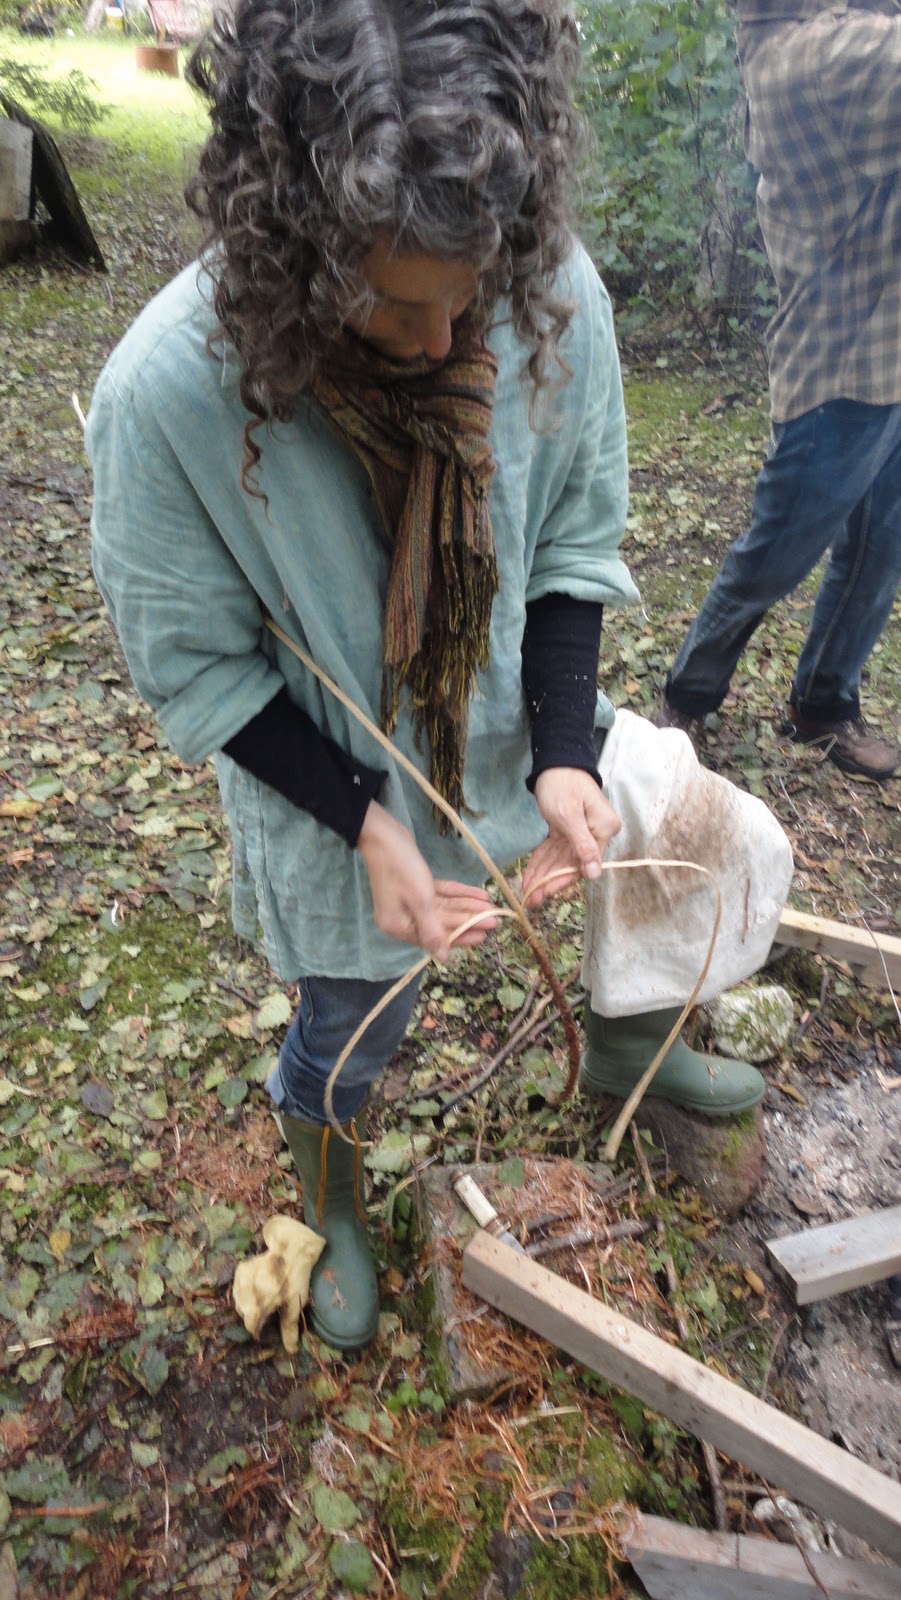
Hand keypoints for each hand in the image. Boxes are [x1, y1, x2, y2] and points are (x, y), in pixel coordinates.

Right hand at [358, 801, 497, 956]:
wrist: (382, 834)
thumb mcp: (419, 900)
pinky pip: (440, 894)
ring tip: (491, 906)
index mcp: (399, 925)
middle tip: (495, 920)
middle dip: (468, 919)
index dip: (460, 936)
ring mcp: (409, 901)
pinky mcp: (415, 886)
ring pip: (443, 907)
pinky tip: (479, 894)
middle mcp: (403, 917)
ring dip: (466, 906)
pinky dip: (458, 893)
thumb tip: (443, 959)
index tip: (483, 935)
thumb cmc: (401, 868)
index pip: (434, 937)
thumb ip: (433, 930)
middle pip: (441, 922)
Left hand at [520, 767, 621, 909]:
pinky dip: (542, 861)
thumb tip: (595, 875)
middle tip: (530, 899)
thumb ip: (583, 846)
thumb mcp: (570, 816)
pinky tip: (529, 876)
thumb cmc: (563, 784)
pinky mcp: (568, 829)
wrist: (556, 762)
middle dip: (548, 881)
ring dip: (543, 875)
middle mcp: (596, 833)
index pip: (583, 863)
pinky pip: (554, 849)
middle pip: (570, 863)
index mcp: (603, 829)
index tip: (544, 894)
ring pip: (560, 859)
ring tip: (527, 892)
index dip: (563, 879)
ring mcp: (582, 832)